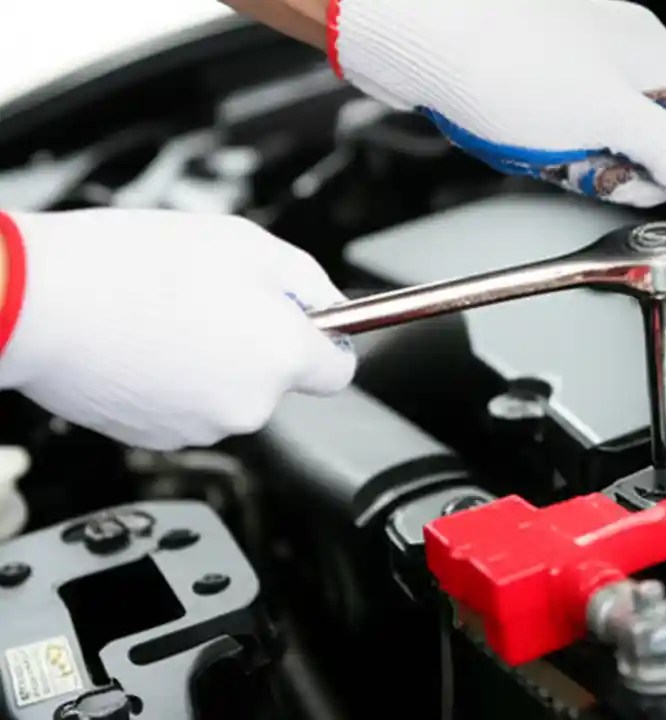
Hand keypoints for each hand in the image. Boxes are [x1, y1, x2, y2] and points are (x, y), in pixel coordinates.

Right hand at [0, 210, 354, 450]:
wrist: (36, 303)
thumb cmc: (131, 266)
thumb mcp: (245, 243)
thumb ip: (306, 281)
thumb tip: (331, 307)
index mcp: (283, 358)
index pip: (338, 370)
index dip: (323, 340)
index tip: (304, 322)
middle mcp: (250, 406)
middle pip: (277, 380)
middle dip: (257, 344)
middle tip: (213, 298)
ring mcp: (200, 429)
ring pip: (228, 395)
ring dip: (211, 362)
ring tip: (166, 316)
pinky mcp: (155, 439)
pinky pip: (184, 407)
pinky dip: (172, 382)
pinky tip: (142, 343)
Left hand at [326, 0, 665, 211]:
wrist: (410, 30)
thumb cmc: (501, 57)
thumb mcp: (607, 120)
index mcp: (652, 55)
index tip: (648, 178)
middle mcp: (619, 53)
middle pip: (655, 139)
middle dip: (621, 166)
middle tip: (584, 160)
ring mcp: (573, 64)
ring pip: (601, 139)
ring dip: (574, 158)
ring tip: (540, 144)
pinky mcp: (530, 78)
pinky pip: (555, 129)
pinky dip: (539, 144)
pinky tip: (514, 136)